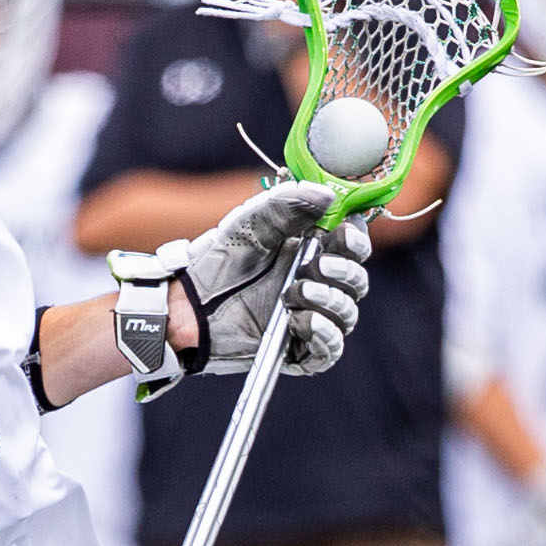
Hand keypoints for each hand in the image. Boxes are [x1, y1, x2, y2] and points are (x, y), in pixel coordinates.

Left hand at [167, 182, 371, 377]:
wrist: (189, 306)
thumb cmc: (219, 262)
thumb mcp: (249, 225)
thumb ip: (285, 206)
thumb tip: (328, 194)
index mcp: (314, 252)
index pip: (354, 247)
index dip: (355, 240)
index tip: (341, 233)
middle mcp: (317, 285)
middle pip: (356, 281)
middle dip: (343, 272)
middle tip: (314, 266)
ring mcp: (309, 317)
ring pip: (347, 314)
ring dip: (329, 301)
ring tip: (293, 294)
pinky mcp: (297, 350)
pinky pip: (329, 350)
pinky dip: (324, 335)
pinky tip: (302, 321)